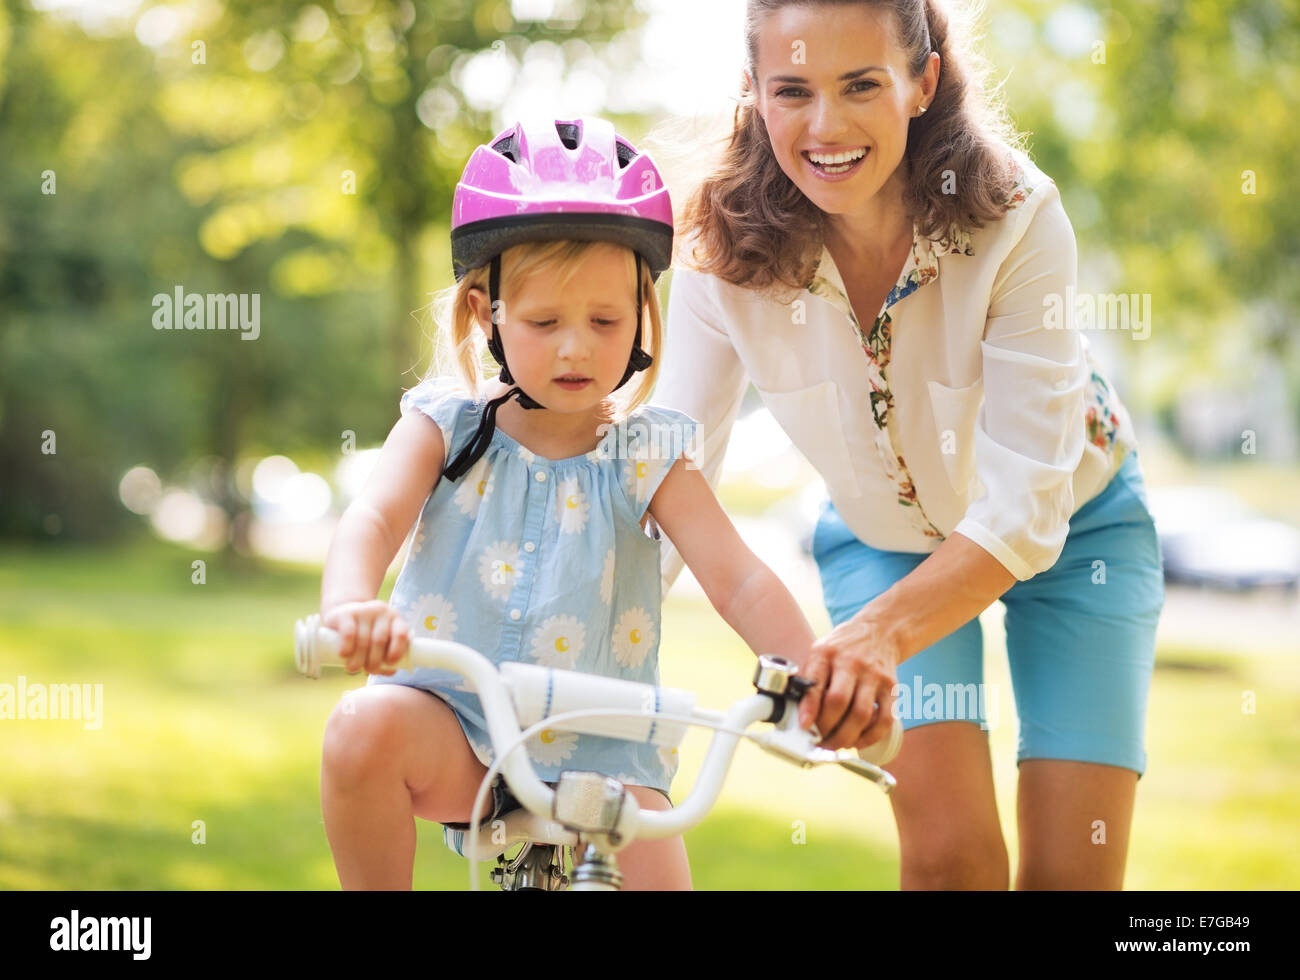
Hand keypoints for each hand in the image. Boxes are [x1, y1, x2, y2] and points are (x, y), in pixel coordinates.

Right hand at [321, 599, 410, 675]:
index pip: (401, 634)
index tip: (389, 663)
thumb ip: (386, 656)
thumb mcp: (379, 641)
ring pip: (363, 640)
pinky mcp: (346, 613)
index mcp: (395, 619)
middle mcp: (382, 611)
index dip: (397, 651)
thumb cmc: (366, 633)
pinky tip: (344, 655)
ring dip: (358, 660)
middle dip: (374, 661)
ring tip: (353, 669)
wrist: (342, 614)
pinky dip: (347, 648)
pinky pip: (349, 634)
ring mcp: (364, 610)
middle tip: (368, 670)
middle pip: (379, 641)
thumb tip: (392, 671)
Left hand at [797, 616, 899, 750]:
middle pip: (838, 702)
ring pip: (861, 715)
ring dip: (846, 737)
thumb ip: (810, 679)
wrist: (881, 631)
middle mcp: (851, 662)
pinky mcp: (892, 687)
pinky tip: (858, 742)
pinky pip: (884, 720)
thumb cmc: (844, 647)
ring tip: (835, 744)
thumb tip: (800, 716)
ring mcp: (874, 675)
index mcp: (826, 653)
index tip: (804, 727)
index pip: (815, 683)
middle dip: (826, 729)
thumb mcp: (820, 652)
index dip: (808, 709)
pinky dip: (870, 737)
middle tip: (819, 741)